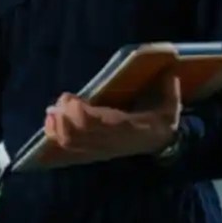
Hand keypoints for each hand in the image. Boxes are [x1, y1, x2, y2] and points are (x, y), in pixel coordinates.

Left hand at [44, 70, 181, 163]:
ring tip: (52, 112)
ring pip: (73, 142)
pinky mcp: (93, 150)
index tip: (71, 98)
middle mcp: (112, 140)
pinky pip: (71, 147)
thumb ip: (169, 90)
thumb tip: (171, 72)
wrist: (159, 143)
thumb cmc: (161, 119)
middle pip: (81, 134)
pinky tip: (49, 123)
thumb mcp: (170, 105)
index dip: (81, 114)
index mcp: (128, 127)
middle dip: (65, 119)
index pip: (100, 125)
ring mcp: (101, 147)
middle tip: (58, 103)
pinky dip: (57, 136)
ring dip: (58, 128)